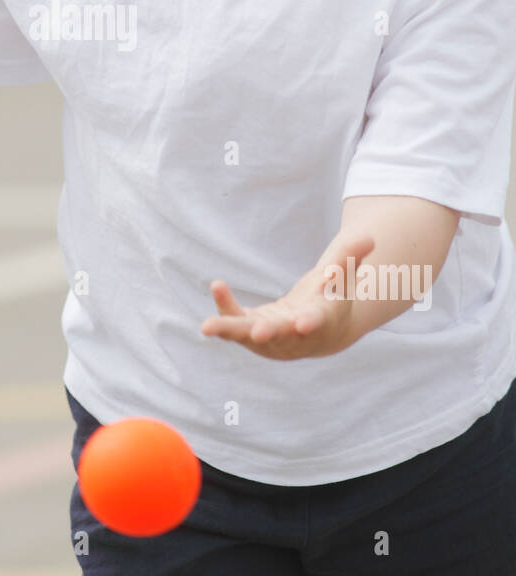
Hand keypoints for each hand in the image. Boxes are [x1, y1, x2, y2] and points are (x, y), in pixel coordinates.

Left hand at [200, 234, 375, 359]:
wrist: (318, 332)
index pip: (317, 322)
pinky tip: (217, 285)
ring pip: (247, 335)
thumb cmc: (330, 299)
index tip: (303, 322)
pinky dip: (224, 306)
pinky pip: (234, 321)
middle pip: (279, 335)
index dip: (311, 322)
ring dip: (229, 330)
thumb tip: (369, 237)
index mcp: (320, 321)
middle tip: (257, 333)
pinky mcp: (250, 333)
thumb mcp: (340, 278)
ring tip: (207, 326)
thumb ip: (350, 258)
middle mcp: (293, 335)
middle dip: (268, 333)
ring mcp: (270, 338)